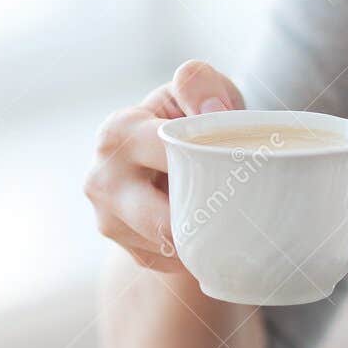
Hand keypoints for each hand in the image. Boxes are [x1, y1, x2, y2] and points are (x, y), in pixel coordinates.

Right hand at [84, 60, 244, 272]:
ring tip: (231, 216)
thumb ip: (200, 82)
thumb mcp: (192, 90)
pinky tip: (211, 230)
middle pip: (165, 222)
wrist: (164, 167)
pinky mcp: (133, 255)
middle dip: (209, 216)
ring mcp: (111, 224)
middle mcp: (102, 181)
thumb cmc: (186, 120)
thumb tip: (214, 113)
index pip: (171, 154)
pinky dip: (202, 252)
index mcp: (117, 133)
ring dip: (209, 237)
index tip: (243, 160)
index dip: (214, 159)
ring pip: (176, 248)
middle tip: (246, 206)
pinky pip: (180, 264)